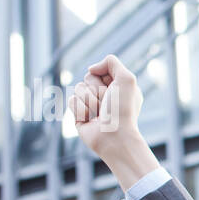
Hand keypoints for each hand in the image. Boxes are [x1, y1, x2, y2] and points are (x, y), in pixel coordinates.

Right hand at [70, 53, 157, 189]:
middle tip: (107, 104)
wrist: (114, 137)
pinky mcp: (80, 114)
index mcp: (117, 85)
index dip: (105, 78)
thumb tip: (91, 68)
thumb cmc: (123, 109)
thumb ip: (111, 62)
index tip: (114, 90)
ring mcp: (91, 104)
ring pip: (78, 88)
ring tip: (100, 114)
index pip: (100, 70)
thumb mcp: (127, 79)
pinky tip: (91, 120)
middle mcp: (105, 94)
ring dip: (89, 101)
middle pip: (87, 78)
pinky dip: (81, 109)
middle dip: (96, 90)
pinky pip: (72, 101)